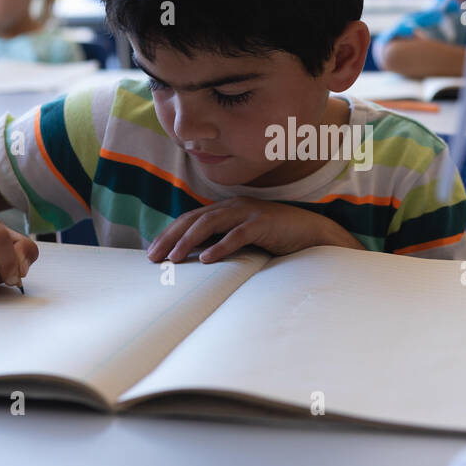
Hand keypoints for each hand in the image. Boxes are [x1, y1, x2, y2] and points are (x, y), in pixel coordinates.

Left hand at [146, 198, 360, 263]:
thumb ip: (223, 240)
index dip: (170, 233)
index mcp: (227, 208)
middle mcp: (234, 206)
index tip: (153, 251)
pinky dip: (221, 247)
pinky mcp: (263, 223)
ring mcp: (249, 213)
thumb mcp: (245, 238)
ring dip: (189, 242)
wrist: (312, 232)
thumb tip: (196, 257)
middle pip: (194, 219)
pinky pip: (237, 235)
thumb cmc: (277, 237)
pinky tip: (207, 259)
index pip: (191, 218)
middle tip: (154, 257)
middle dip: (171, 237)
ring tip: (174, 258)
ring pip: (210, 224)